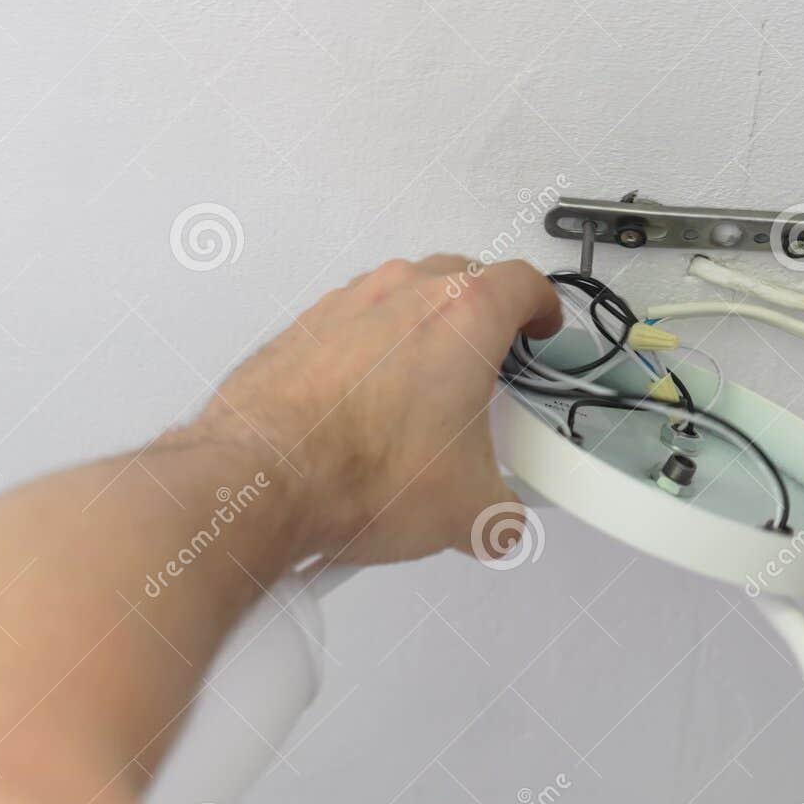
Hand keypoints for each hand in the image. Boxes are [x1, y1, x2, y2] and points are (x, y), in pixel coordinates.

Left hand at [187, 255, 561, 564]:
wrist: (260, 478)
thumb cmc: (357, 470)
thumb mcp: (464, 510)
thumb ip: (499, 515)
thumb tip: (497, 525)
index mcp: (464, 316)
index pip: (524, 283)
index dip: (542, 305)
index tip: (540, 326)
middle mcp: (405, 294)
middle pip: (462, 278)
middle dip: (482, 315)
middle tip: (487, 364)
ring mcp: (346, 305)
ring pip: (401, 297)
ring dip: (419, 330)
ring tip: (421, 393)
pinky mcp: (300, 330)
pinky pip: (349, 326)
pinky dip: (365, 352)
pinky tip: (364, 409)